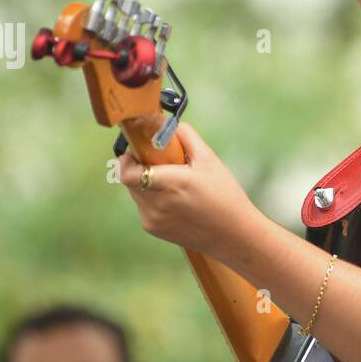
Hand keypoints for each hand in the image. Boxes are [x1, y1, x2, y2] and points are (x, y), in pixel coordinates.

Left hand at [117, 122, 262, 260]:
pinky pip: (143, 206)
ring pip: (136, 192)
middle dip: (140, 167)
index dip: (126, 160)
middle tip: (161, 163)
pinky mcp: (153, 229)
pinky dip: (152, 198)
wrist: (234, 236)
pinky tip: (176, 201)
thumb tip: (168, 125)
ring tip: (173, 183)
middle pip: (130, 179)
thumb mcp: (210, 160)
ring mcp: (152, 219)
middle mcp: (157, 203)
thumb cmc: (225, 197)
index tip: (136, 151)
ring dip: (146, 183)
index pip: (128, 172)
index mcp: (171, 183)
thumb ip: (186, 136)